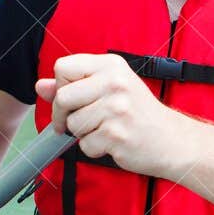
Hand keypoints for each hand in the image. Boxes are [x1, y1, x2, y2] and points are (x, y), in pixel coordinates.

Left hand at [35, 53, 196, 178]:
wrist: (173, 140)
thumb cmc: (140, 114)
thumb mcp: (109, 89)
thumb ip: (74, 86)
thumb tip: (40, 86)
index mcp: (111, 65)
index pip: (63, 67)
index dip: (60, 86)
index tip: (70, 100)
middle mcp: (114, 83)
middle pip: (63, 97)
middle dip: (63, 115)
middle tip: (77, 122)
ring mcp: (116, 109)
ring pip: (73, 124)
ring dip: (83, 134)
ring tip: (105, 130)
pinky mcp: (116, 134)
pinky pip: (85, 145)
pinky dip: (94, 149)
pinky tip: (113, 142)